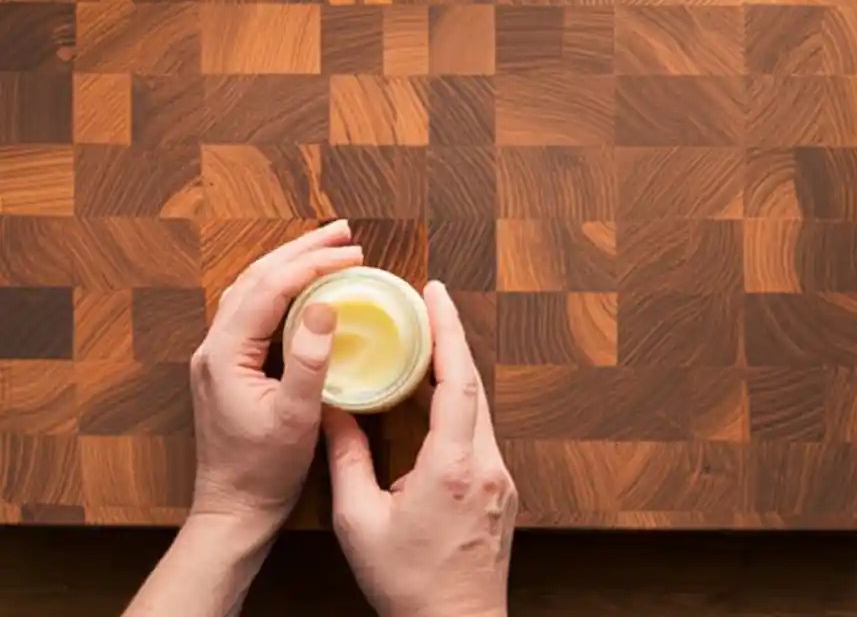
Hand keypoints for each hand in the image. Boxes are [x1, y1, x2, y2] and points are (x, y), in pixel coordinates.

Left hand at [190, 220, 362, 529]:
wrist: (234, 508)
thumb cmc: (265, 470)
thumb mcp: (297, 417)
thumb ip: (310, 360)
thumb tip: (327, 306)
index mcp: (226, 353)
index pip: (271, 287)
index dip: (314, 264)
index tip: (354, 254)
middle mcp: (214, 346)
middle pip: (256, 277)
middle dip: (301, 250)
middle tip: (345, 231)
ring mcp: (217, 355)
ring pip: (251, 289)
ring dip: (289, 263)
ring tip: (328, 249)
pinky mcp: (227, 366)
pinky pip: (252, 311)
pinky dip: (281, 288)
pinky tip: (305, 289)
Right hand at [324, 281, 516, 616]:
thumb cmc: (407, 584)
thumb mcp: (358, 522)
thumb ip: (346, 461)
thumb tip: (333, 412)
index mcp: (451, 467)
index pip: (457, 381)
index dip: (448, 331)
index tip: (435, 293)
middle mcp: (485, 465)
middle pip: (473, 386)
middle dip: (452, 339)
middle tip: (430, 302)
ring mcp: (500, 479)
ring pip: (480, 410)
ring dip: (456, 373)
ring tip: (429, 342)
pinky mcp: (502, 492)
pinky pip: (482, 434)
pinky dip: (461, 406)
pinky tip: (439, 400)